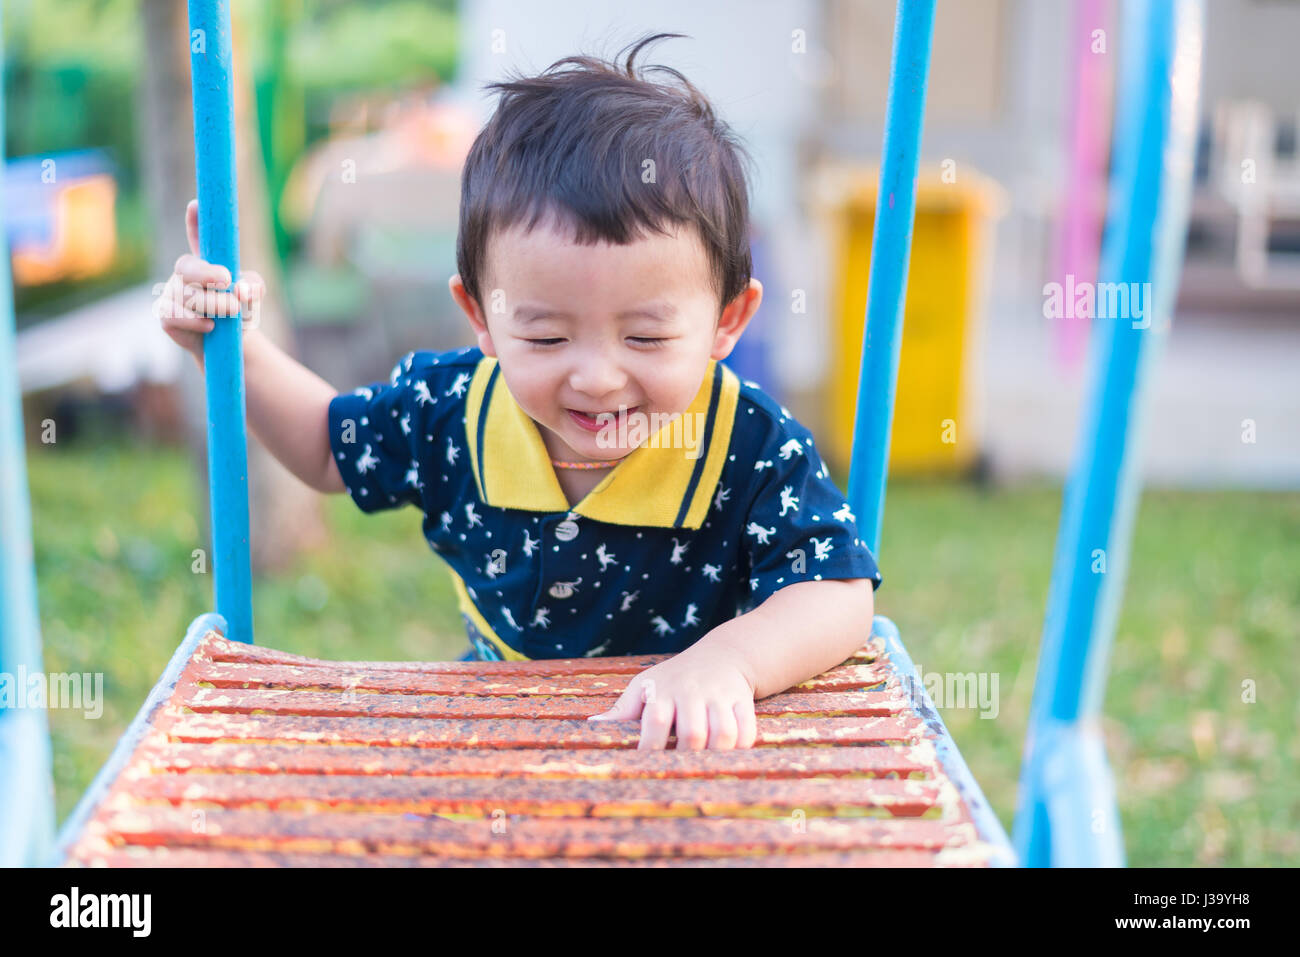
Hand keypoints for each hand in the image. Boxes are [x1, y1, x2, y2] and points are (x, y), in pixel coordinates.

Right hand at [155, 199, 264, 365]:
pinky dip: (196, 321)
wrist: (229, 344)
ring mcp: (171, 292)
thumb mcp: (254, 296)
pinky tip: (210, 325)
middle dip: (207, 274)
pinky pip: (174, 314)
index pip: (197, 234)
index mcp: (205, 260)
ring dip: (213, 303)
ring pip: (185, 294)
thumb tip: (240, 289)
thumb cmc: (240, 311)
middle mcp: (185, 272)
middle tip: (227, 282)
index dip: (195, 219)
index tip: (197, 204)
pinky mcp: (165, 315)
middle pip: (186, 266)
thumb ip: (254, 287)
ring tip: (232, 310)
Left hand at [587, 639, 757, 749]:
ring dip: (716, 755)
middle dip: (686, 757)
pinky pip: (747, 728)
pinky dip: (742, 746)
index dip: (650, 745)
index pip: (655, 720)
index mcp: (664, 690)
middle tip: (681, 771)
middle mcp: (692, 692)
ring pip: (723, 733)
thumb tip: (591, 725)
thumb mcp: (645, 686)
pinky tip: (731, 754)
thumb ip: (622, 710)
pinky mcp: (743, 700)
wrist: (722, 655)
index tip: (646, 766)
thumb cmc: (675, 677)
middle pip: (692, 733)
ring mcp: (720, 696)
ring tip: (706, 765)